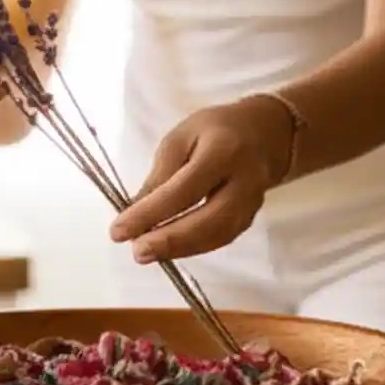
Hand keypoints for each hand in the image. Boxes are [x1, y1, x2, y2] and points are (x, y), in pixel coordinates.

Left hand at [108, 96, 294, 263]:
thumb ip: (160, 174)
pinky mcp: (251, 217)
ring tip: (146, 254)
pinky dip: (194, 247)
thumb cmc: (214, 131)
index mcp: (222, 152)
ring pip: (218, 235)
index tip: (118, 230)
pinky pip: (222, 238)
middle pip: (208, 219)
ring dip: (180, 249)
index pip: (183, 190)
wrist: (266, 134)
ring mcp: (252, 202)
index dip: (150, 213)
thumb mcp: (180, 138)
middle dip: (170, 240)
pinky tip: (169, 250)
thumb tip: (135, 211)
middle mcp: (244, 180)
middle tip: (136, 251)